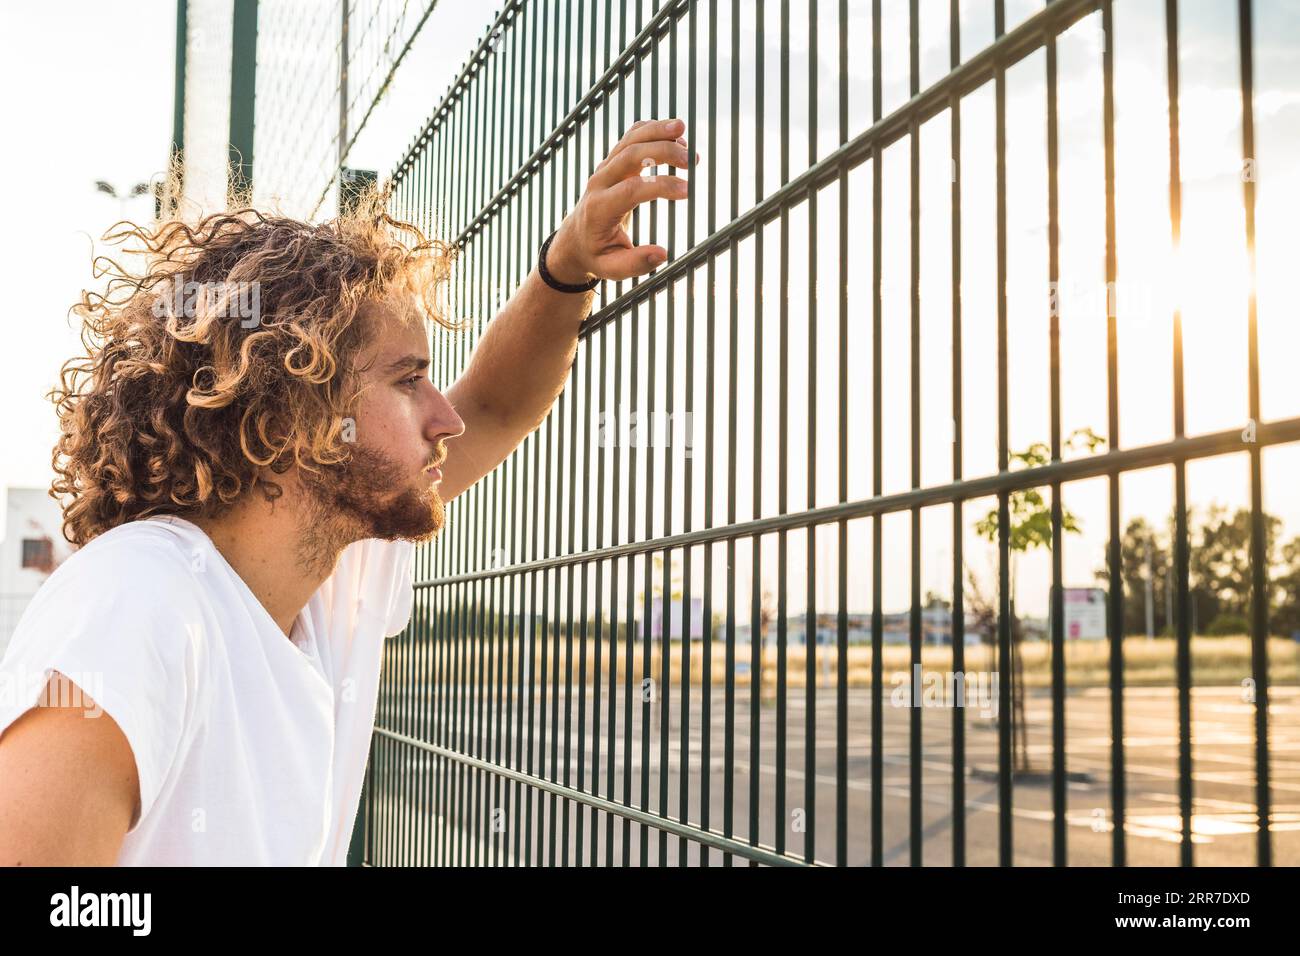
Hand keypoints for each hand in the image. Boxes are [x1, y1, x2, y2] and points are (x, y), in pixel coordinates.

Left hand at [544, 118, 696, 283]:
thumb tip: (662, 254)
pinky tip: (674, 135)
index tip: (687, 191)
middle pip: (630, 154)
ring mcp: (605, 168)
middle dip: (662, 152)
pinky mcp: (613, 161)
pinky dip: (652, 130)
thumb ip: (635, 264)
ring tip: (684, 132)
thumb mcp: (612, 269)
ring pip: (630, 139)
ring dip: (657, 131)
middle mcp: (600, 182)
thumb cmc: (597, 254)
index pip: (631, 190)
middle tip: (692, 160)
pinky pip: (631, 137)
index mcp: (599, 209)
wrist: (576, 239)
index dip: (660, 186)